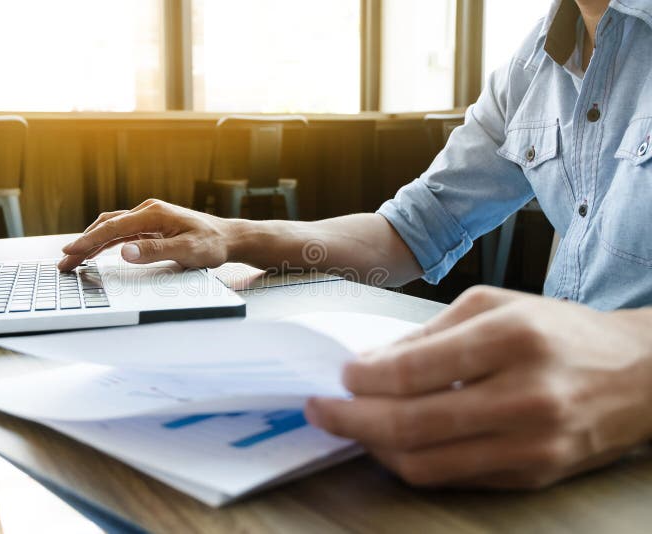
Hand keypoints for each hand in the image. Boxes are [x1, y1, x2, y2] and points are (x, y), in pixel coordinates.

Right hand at [58, 199, 234, 270]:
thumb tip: (125, 252)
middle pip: (107, 225)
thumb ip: (155, 251)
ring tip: (73, 259)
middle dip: (83, 243)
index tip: (70, 252)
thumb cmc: (212, 244)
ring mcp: (149, 218)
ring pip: (112, 228)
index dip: (89, 241)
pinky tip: (94, 252)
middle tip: (64, 261)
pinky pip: (122, 233)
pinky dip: (105, 242)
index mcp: (153, 214)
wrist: (228, 238)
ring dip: (91, 242)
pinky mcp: (151, 226)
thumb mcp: (187, 250)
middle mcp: (148, 211)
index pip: (113, 228)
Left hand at [305, 286, 651, 488]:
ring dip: (374, 447)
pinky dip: (412, 461)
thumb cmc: (558, 331)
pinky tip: (391, 442)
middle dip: (351, 419)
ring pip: (425, 463)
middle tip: (320, 409)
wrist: (637, 375)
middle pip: (411, 424)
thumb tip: (367, 364)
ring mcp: (531, 444)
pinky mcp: (532, 475)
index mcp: (511, 339)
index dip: (363, 378)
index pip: (413, 370)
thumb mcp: (493, 306)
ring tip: (351, 426)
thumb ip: (427, 335)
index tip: (340, 375)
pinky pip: (452, 478)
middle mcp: (525, 396)